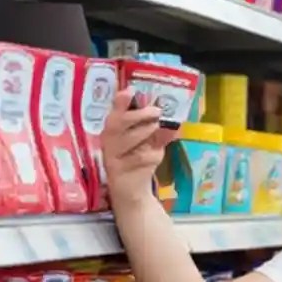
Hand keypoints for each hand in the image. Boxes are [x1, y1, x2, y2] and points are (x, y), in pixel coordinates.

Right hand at [100, 90, 177, 209]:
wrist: (132, 191)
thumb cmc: (139, 160)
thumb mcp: (150, 143)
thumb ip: (156, 131)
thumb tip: (173, 118)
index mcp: (114, 131)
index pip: (114, 114)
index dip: (119, 102)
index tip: (129, 90)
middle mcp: (108, 142)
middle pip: (115, 125)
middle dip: (136, 116)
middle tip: (156, 111)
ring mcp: (111, 157)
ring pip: (125, 141)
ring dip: (143, 132)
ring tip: (157, 128)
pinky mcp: (118, 172)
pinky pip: (137, 159)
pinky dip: (150, 155)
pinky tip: (156, 155)